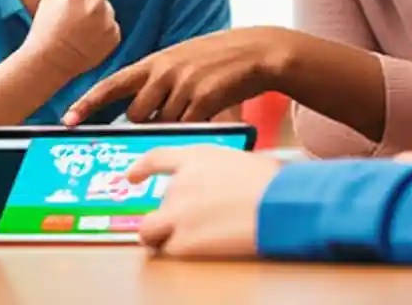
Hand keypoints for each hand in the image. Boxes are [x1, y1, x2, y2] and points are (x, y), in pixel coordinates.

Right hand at [25, 0, 120, 77]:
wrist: (51, 63)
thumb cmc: (46, 27)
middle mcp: (95, 6)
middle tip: (74, 7)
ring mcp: (107, 22)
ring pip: (107, 4)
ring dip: (98, 9)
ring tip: (80, 24)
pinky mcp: (115, 36)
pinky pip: (112, 22)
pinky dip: (103, 26)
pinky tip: (88, 35)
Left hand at [62, 27, 288, 126]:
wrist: (257, 51)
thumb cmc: (217, 60)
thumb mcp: (181, 62)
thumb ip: (158, 83)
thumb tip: (140, 116)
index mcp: (155, 62)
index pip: (112, 84)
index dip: (89, 102)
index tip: (68, 118)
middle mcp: (163, 71)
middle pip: (136, 114)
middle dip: (146, 123)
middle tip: (169, 115)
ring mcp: (183, 84)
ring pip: (161, 123)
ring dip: (174, 125)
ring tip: (196, 108)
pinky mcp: (203, 98)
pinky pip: (187, 126)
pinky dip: (195, 127)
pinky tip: (209, 113)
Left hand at [125, 146, 280, 258]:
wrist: (280, 204)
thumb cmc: (272, 183)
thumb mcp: (239, 162)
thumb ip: (215, 173)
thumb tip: (214, 188)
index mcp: (196, 158)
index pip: (156, 158)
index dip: (141, 168)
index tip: (131, 176)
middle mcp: (179, 183)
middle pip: (157, 203)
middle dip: (170, 216)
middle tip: (190, 226)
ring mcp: (177, 212)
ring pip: (151, 231)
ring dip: (163, 237)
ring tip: (187, 243)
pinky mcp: (182, 241)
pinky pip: (168, 251)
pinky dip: (179, 254)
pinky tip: (201, 251)